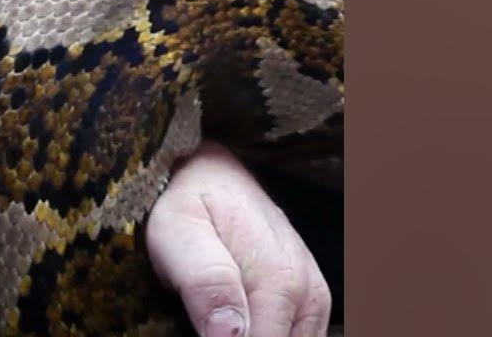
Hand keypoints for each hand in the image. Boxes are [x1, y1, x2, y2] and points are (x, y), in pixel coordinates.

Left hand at [147, 141, 332, 336]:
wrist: (213, 171)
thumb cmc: (188, 201)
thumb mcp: (178, 231)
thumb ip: (206, 281)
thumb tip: (229, 335)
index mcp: (278, 281)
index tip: (200, 329)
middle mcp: (306, 291)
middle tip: (204, 317)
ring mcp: (313, 296)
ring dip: (257, 334)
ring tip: (218, 310)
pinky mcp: (312, 300)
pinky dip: (270, 332)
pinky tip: (242, 319)